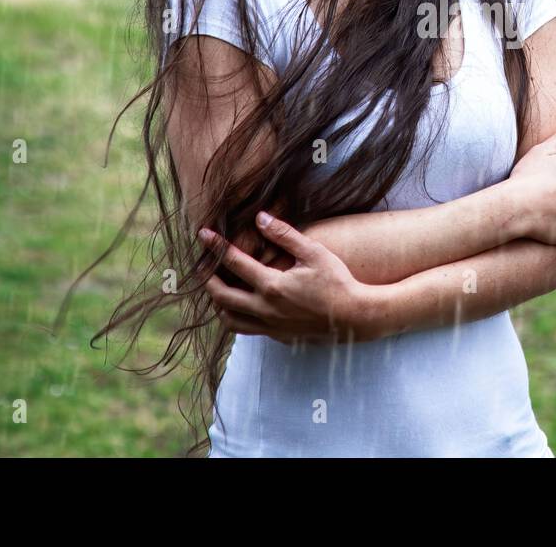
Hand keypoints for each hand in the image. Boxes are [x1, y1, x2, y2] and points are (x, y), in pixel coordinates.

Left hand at [198, 212, 376, 345]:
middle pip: (223, 296)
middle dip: (207, 279)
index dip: (217, 246)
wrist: (355, 317)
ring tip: (217, 289)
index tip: (203, 234)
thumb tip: (259, 218)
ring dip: (220, 304)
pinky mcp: (279, 336)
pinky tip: (243, 306)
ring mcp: (271, 326)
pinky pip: (248, 329)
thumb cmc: (337, 281)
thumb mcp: (313, 252)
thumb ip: (285, 235)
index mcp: (272, 286)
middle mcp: (266, 309)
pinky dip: (237, 317)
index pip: (234, 263)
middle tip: (200, 266)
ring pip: (231, 319)